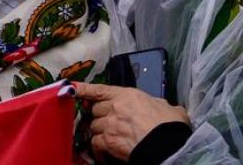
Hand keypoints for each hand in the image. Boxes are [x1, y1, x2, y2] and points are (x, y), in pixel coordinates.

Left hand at [75, 83, 191, 160]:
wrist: (167, 145)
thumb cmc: (170, 125)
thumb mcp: (166, 107)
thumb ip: (157, 103)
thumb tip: (160, 106)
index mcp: (127, 95)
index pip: (99, 89)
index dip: (84, 88)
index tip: (72, 87)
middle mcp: (114, 107)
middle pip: (95, 110)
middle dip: (99, 116)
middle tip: (107, 123)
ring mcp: (109, 124)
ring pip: (93, 126)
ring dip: (99, 132)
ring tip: (108, 139)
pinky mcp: (107, 141)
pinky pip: (95, 144)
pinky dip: (98, 150)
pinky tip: (104, 155)